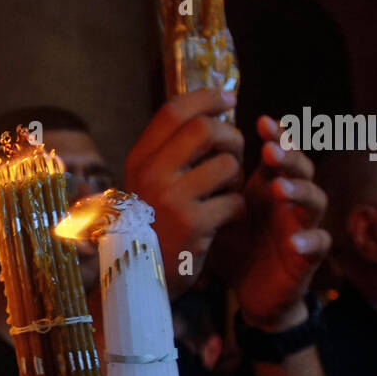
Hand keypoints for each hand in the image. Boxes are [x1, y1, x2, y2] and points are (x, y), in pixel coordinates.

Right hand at [124, 89, 245, 298]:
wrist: (138, 278)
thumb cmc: (151, 225)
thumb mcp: (147, 183)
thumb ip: (170, 151)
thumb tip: (210, 111)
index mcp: (139, 159)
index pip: (173, 111)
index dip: (206, 98)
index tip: (229, 98)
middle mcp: (151, 174)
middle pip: (205, 129)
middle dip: (231, 137)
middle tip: (234, 153)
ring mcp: (172, 199)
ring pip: (227, 165)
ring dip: (237, 178)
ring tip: (228, 192)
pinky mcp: (194, 224)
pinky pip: (235, 200)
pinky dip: (239, 208)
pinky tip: (227, 218)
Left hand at [222, 116, 331, 331]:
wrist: (248, 288)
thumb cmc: (232, 243)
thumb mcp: (215, 210)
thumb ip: (206, 184)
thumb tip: (178, 153)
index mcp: (267, 184)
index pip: (277, 151)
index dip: (275, 135)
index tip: (261, 122)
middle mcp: (289, 199)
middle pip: (301, 167)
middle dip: (288, 156)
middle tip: (269, 151)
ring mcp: (302, 224)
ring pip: (315, 199)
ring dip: (300, 191)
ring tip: (278, 188)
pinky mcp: (307, 256)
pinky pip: (318, 243)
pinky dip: (308, 240)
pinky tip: (293, 241)